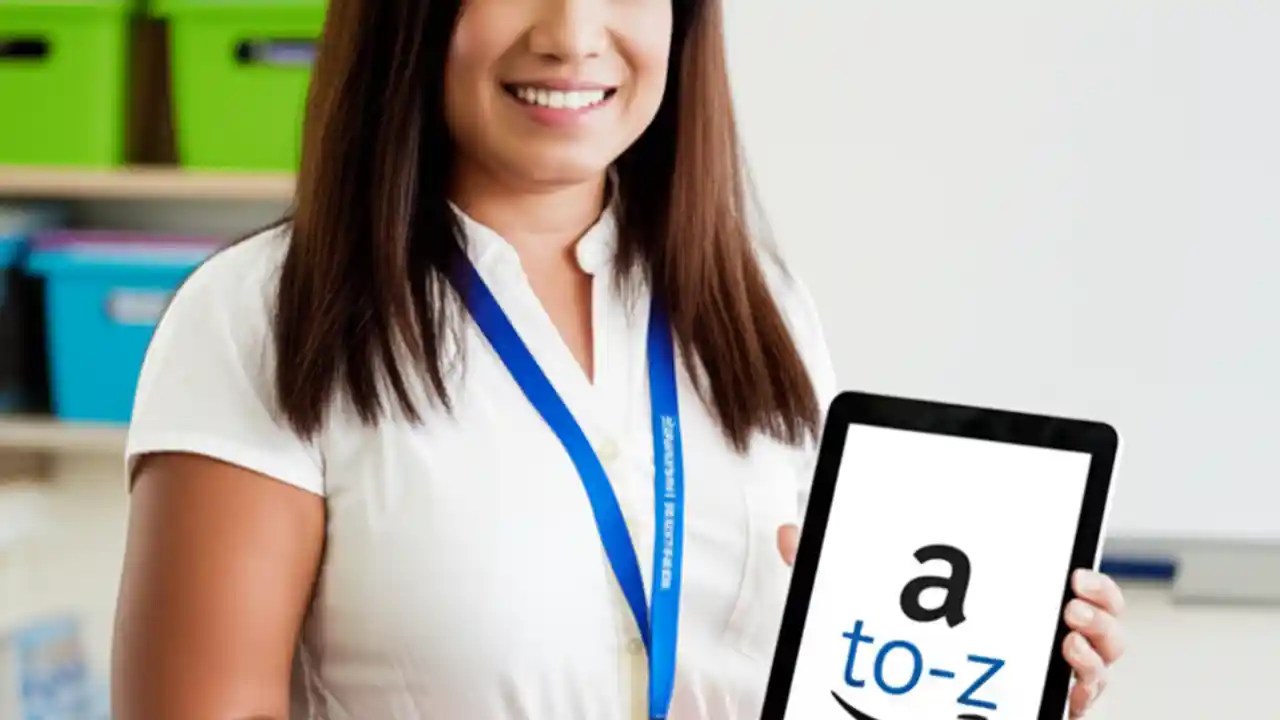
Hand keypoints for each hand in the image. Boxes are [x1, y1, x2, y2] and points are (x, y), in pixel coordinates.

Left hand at [777, 526, 1126, 717]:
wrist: (880, 717)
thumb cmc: (880, 671)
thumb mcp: (855, 616)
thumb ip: (826, 575)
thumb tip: (793, 533)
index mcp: (996, 614)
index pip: (1046, 582)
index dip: (1075, 570)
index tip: (1073, 557)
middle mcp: (1026, 650)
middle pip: (1091, 620)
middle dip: (1101, 600)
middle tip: (1075, 585)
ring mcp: (1035, 685)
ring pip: (1097, 661)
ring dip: (1100, 637)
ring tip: (1071, 624)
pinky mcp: (1036, 713)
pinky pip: (1078, 700)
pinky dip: (1086, 680)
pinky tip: (1065, 665)